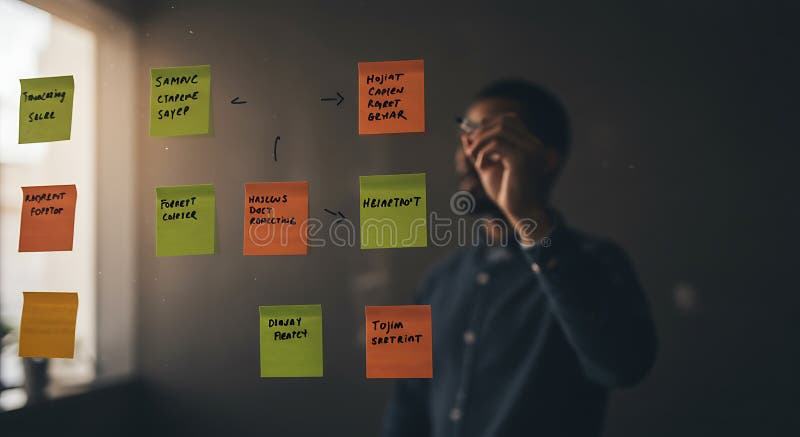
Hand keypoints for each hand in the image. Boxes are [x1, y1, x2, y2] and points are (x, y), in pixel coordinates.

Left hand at [460, 113, 555, 242]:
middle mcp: (534, 144)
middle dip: (482, 132)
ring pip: (499, 131)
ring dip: (480, 143)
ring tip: (475, 159)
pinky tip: (481, 166)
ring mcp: (530, 150)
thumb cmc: (506, 192)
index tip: (474, 136)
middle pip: (504, 122)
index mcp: (531, 144)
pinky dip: (483, 153)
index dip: (490, 123)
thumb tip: (464, 134)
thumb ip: (478, 150)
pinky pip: (496, 145)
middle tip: (471, 149)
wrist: (521, 212)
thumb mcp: (488, 167)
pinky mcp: (522, 159)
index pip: (511, 119)